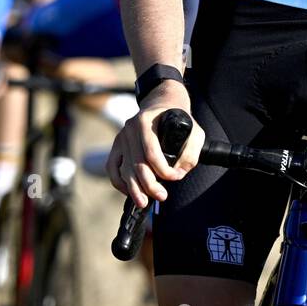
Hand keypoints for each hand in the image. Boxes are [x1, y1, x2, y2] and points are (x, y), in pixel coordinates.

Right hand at [105, 80, 202, 208]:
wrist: (162, 102)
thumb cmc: (178, 117)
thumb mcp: (194, 130)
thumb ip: (191, 153)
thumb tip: (179, 173)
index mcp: (146, 122)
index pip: (152, 153)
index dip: (164, 171)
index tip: (176, 177)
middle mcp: (130, 129)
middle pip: (137, 164)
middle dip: (149, 185)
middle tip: (162, 196)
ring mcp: (121, 137)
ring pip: (124, 169)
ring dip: (134, 189)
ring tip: (144, 203)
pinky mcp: (117, 145)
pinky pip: (112, 168)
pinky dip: (119, 182)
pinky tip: (130, 192)